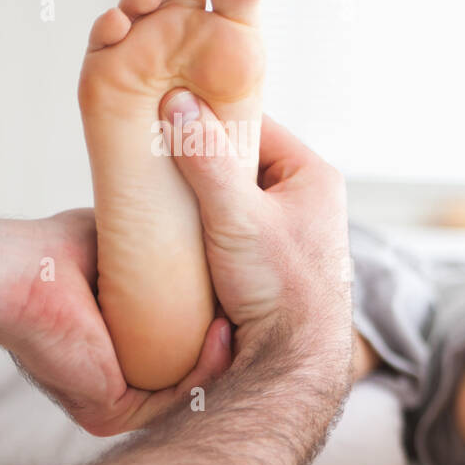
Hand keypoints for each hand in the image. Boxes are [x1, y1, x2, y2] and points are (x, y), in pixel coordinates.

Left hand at [0, 210, 231, 435]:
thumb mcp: (134, 252)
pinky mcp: (111, 413)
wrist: (20, 271)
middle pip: (195, 373)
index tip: (253, 297)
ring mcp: (115, 405)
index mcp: (120, 355)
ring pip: (192, 389)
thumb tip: (211, 224)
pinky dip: (206, 369)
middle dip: (236, 347)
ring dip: (227, 357)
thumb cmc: (59, 252)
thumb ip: (167, 252)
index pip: (185, 350)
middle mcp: (118, 385)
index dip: (223, 326)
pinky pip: (176, 398)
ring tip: (247, 319)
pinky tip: (222, 334)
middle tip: (266, 313)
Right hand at [160, 92, 351, 379]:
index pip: (252, 120)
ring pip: (231, 190)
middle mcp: (307, 196)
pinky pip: (229, 222)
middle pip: (239, 156)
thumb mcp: (237, 218)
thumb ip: (207, 161)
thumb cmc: (282, 292)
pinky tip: (176, 226)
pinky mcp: (271, 255)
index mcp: (312, 175)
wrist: (295, 360)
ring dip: (198, 192)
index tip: (162, 109)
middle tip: (152, 151)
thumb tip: (177, 104)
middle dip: (197, 156)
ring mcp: (289, 226)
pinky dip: (204, 221)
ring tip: (161, 189)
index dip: (207, 113)